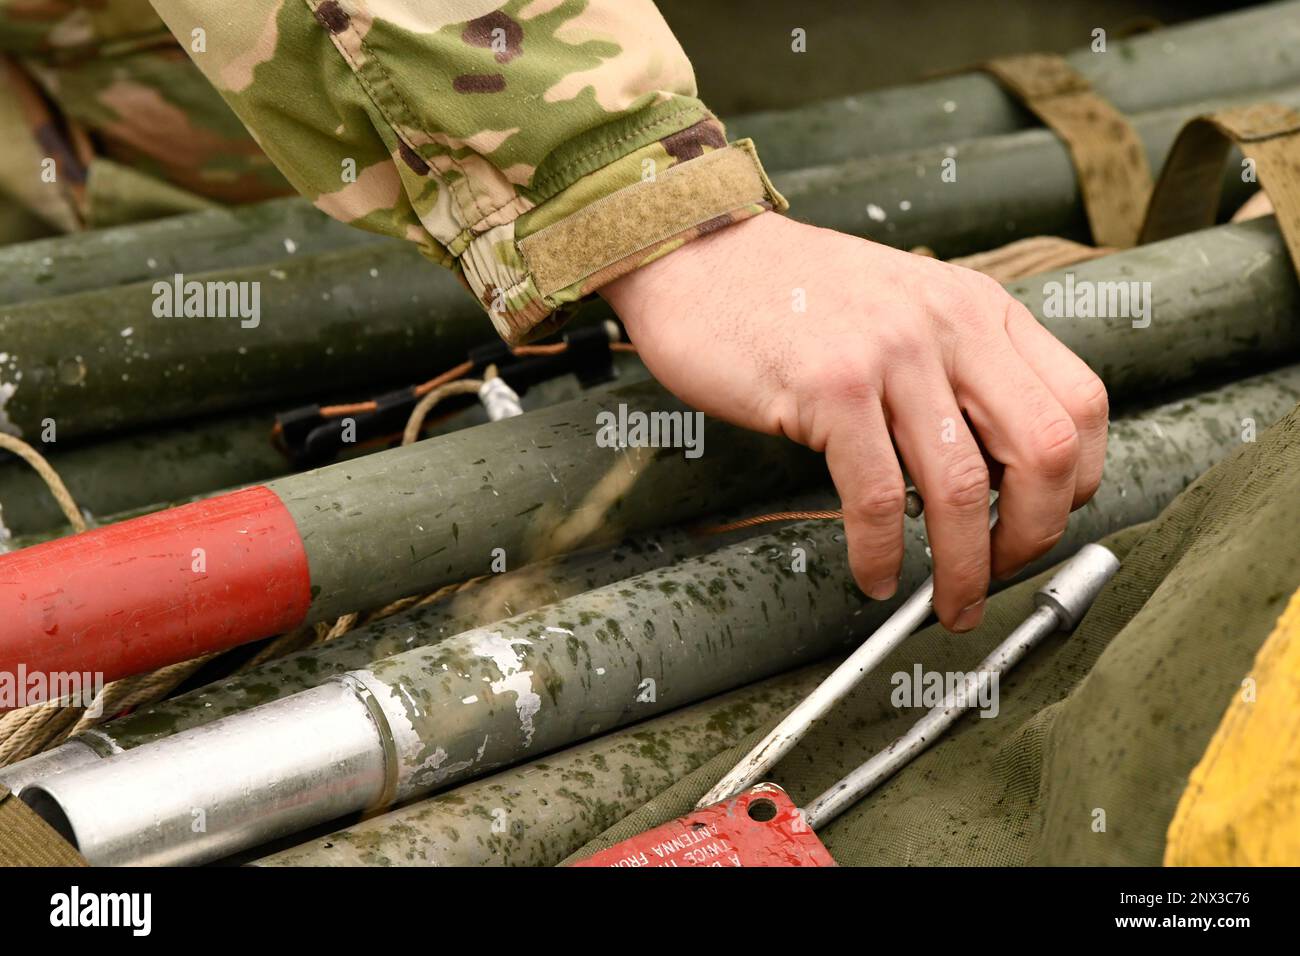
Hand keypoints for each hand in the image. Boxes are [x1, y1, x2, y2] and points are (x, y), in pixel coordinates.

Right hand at [601, 213, 1107, 631]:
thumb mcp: (903, 309)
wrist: (700, 254)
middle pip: (1045, 450)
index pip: (1081, 404)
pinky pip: (876, 496)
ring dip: (964, 567)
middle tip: (1001, 577)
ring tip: (948, 602)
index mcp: (979, 309)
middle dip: (1034, 538)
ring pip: (963, 487)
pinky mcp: (830, 387)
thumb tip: (991, 471)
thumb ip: (955, 369)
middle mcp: (949, 324)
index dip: (1078, 483)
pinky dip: (880, 553)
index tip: (1042, 523)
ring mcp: (890, 353)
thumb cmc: (792, 297)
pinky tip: (874, 574)